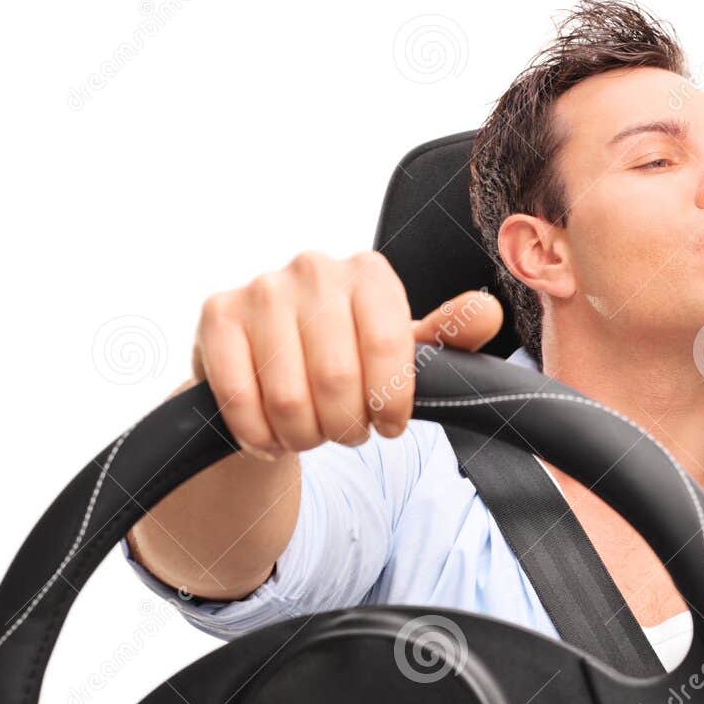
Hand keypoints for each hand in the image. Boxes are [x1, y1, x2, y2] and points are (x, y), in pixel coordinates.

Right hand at [191, 251, 501, 459]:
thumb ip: (446, 338)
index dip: (391, 403)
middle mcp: (314, 268)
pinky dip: (259, 433)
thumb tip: (487, 313)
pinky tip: (270, 433)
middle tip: (345, 433)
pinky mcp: (215, 315)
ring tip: (310, 432)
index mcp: (368, 273)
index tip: (389, 425)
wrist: (267, 363)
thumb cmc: (345, 357)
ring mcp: (261, 288)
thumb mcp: (401, 351)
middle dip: (345, 427)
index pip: (390, 348)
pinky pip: (241, 397)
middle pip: (338, 379)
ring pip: (289, 397)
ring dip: (303, 435)